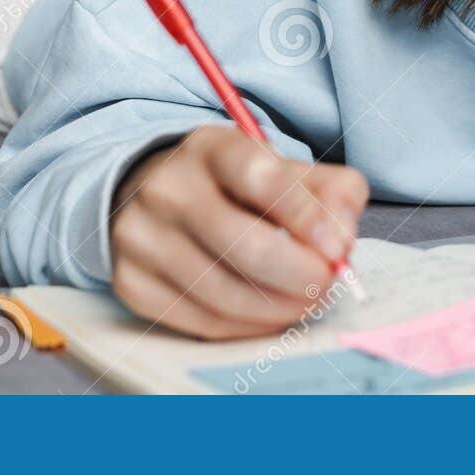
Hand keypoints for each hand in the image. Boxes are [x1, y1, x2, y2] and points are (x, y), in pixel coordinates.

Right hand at [109, 124, 369, 339]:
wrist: (154, 192)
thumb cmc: (234, 184)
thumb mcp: (281, 168)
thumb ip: (328, 192)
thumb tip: (342, 238)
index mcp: (210, 148)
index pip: (259, 177)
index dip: (304, 216)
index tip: (338, 248)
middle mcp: (167, 189)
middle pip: (243, 245)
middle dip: (299, 274)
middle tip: (328, 284)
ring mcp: (142, 238)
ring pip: (224, 293)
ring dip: (279, 308)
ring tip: (307, 301)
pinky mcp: (132, 283)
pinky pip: (202, 322)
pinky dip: (248, 326)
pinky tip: (269, 314)